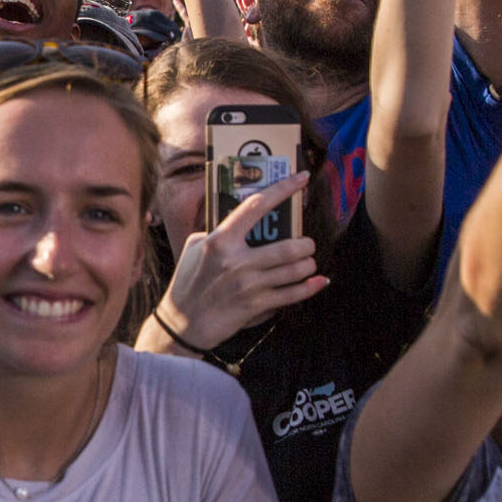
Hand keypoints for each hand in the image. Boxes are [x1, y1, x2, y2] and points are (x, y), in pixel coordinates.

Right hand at [157, 175, 323, 344]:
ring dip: (308, 264)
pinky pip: (292, 295)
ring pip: (295, 270)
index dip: (284, 189)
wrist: (182, 323)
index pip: (257, 206)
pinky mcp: (255, 306)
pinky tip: (319, 282)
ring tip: (308, 262)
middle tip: (307, 243)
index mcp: (220, 240)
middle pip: (288, 246)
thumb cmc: (187, 282)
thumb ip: (218, 231)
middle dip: (306, 244)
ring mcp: (248, 285)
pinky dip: (310, 287)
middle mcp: (237, 261)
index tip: (302, 178)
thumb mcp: (195, 248)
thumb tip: (242, 219)